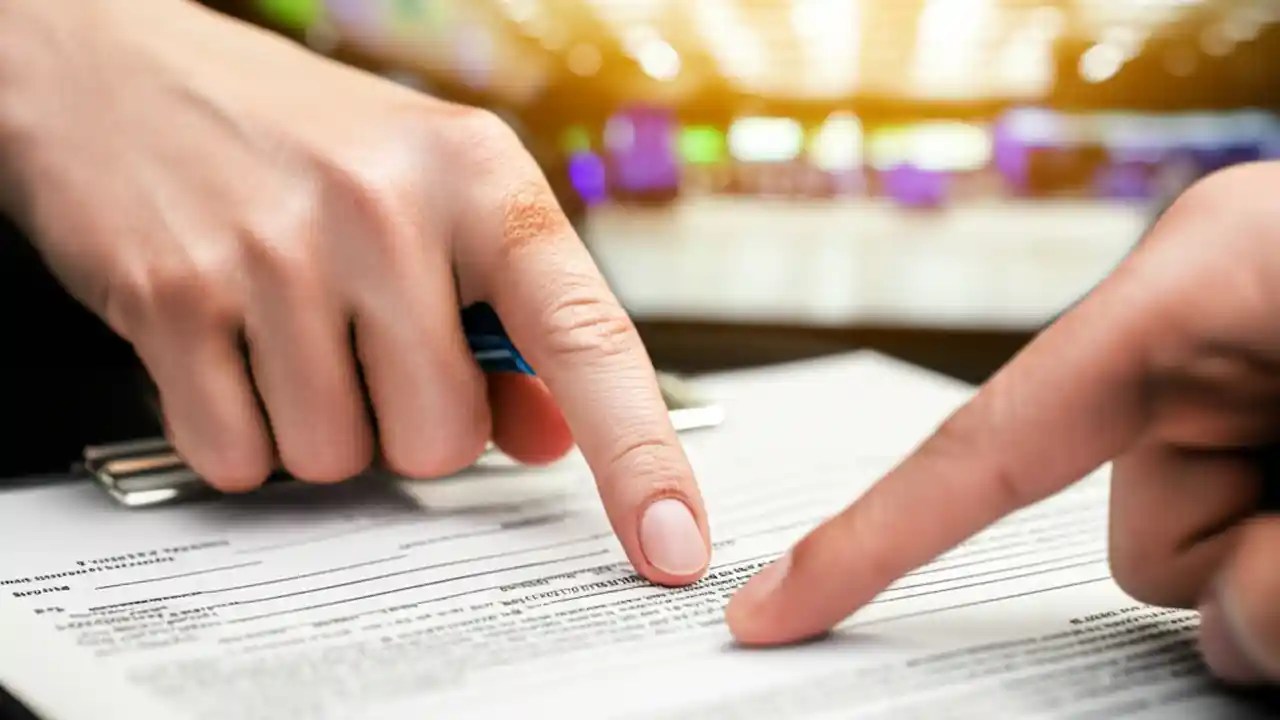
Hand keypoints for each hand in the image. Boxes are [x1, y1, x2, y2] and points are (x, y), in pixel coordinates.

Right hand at [0, 0, 708, 583]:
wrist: (121, 71)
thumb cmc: (301, 141)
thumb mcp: (435, 197)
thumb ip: (509, 324)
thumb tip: (552, 436)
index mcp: (479, 176)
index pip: (588, 335)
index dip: (638, 455)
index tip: (672, 541)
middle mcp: (386, 205)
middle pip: (444, 438)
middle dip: (409, 421)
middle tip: (367, 343)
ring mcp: (277, 249)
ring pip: (341, 459)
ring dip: (320, 424)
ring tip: (291, 329)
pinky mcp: (177, 296)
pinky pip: (241, 457)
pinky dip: (241, 430)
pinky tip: (232, 346)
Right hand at [726, 161, 1279, 681]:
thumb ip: (1275, 568)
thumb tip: (1224, 638)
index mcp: (1198, 278)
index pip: (988, 441)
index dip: (869, 538)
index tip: (772, 605)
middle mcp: (1198, 314)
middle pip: (1116, 511)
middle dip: (1210, 554)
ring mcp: (1238, 356)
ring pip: (1175, 533)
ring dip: (1254, 556)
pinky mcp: (1268, 395)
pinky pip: (1222, 518)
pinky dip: (1270, 541)